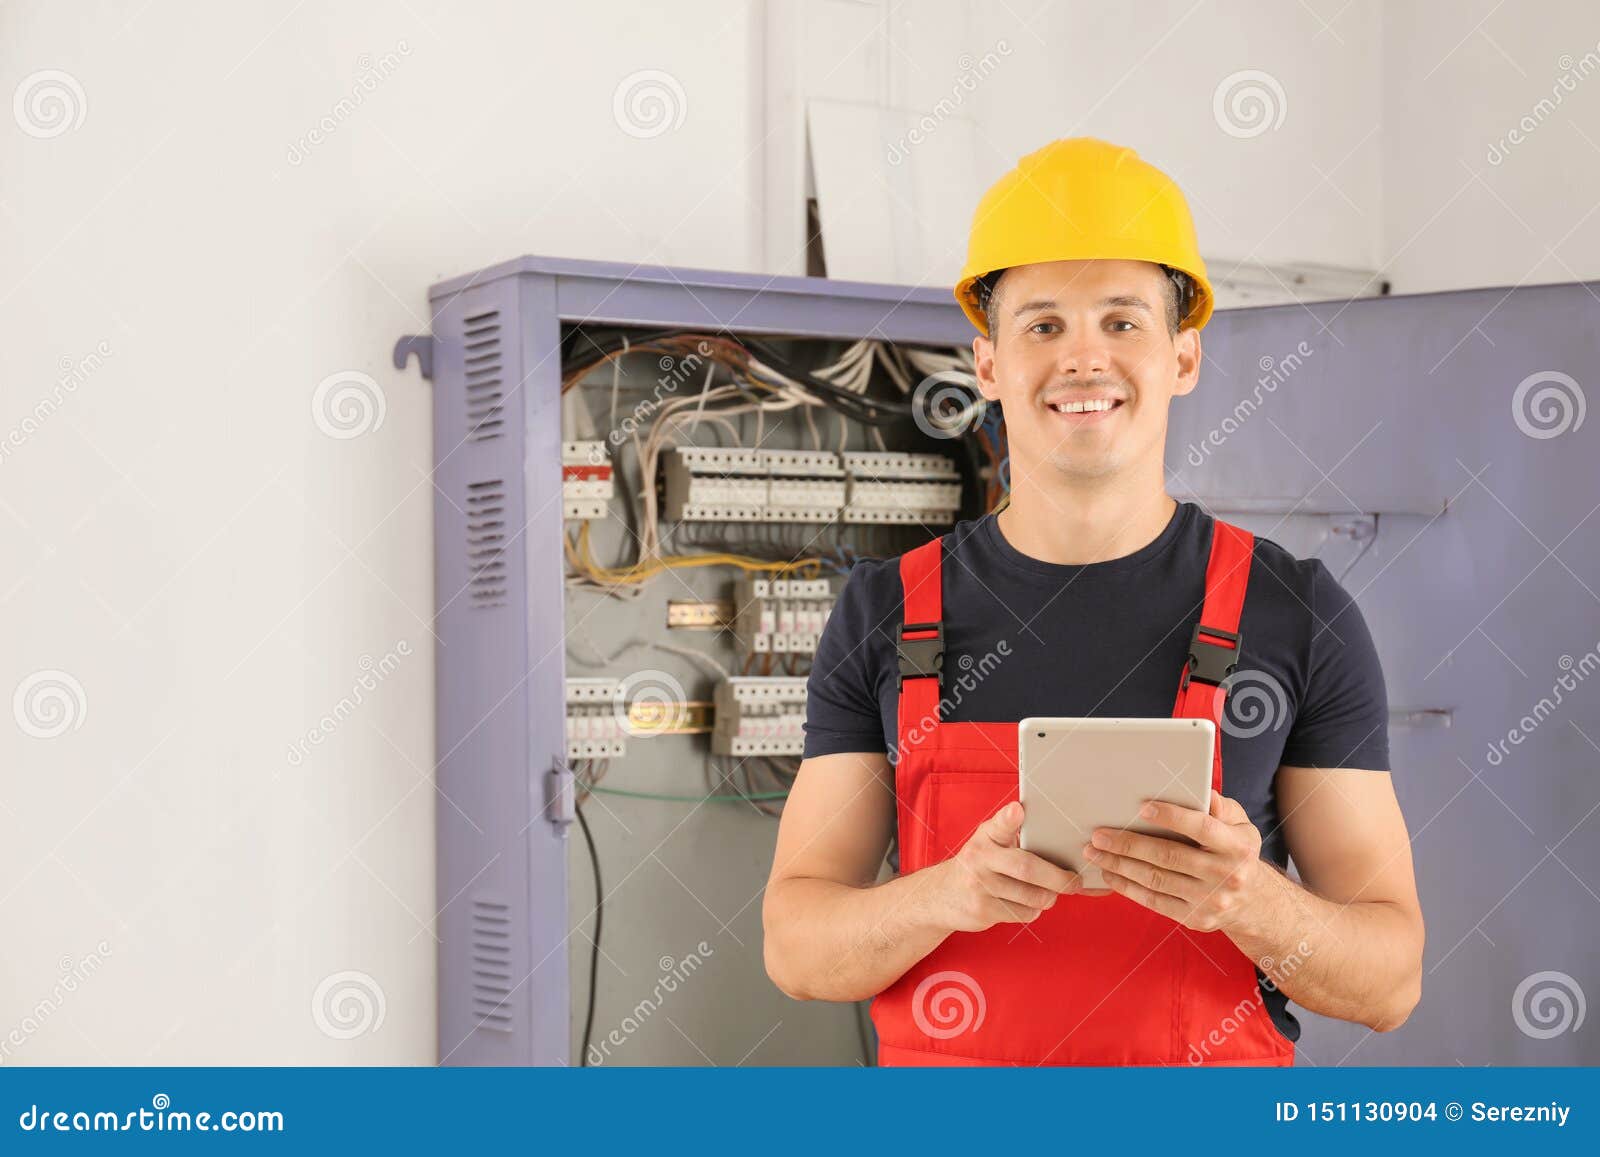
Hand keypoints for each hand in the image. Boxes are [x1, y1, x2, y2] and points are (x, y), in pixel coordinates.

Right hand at [929, 801, 1082, 932]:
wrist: (942, 895)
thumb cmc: (979, 864)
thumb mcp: (988, 841)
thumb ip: (1011, 833)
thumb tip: (1049, 832)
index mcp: (986, 837)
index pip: (998, 825)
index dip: (1009, 818)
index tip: (1018, 810)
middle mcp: (979, 858)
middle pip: (1026, 868)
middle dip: (1057, 878)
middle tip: (1075, 881)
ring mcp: (979, 886)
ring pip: (1031, 896)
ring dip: (1048, 897)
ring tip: (1050, 893)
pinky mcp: (982, 910)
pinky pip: (1023, 913)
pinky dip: (1033, 910)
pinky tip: (1027, 903)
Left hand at [1082, 789, 1263, 932]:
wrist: (1252, 903)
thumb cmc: (1237, 853)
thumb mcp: (1241, 826)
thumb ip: (1222, 808)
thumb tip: (1203, 792)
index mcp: (1237, 847)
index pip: (1202, 828)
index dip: (1172, 817)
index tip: (1141, 808)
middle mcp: (1225, 876)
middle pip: (1169, 856)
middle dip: (1129, 844)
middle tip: (1098, 835)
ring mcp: (1209, 901)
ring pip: (1156, 880)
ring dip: (1120, 865)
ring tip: (1094, 852)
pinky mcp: (1194, 918)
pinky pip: (1154, 901)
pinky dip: (1127, 887)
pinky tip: (1109, 873)